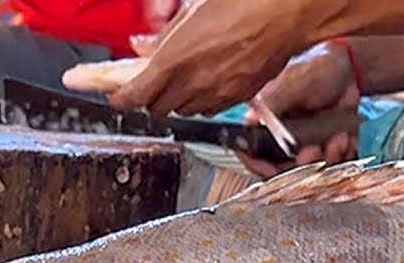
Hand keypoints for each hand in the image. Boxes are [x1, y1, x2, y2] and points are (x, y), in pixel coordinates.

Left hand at [112, 0, 315, 116]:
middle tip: (149, 84)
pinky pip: (212, 108)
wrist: (285, 12)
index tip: (118, 96)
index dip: (122, 99)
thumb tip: (142, 46)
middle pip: (158, 108)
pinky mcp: (240, 96)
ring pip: (185, 111)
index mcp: (175, 60)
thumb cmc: (243, 2)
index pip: (136, 96)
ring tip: (181, 81)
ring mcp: (219, 93)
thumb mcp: (191, 10)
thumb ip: (163, 35)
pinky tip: (207, 83)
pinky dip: (203, 101)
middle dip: (150, 98)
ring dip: (177, 101)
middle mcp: (195, 83)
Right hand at [235, 42, 359, 178]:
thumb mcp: (292, 82)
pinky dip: (343, 156)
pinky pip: (334, 164)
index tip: (273, 170)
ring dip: (328, 160)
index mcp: (266, 123)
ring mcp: (307, 145)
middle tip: (316, 149)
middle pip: (284, 170)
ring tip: (339, 139)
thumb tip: (250, 121)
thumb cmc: (317, 67)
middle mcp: (283, 139)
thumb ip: (272, 102)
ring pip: (312, 170)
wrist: (350, 68)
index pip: (252, 154)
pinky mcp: (328, 148)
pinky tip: (348, 138)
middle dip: (302, 165)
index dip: (260, 167)